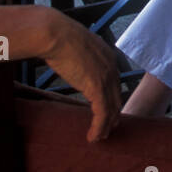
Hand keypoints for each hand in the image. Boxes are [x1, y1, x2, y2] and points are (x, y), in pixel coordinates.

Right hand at [42, 12, 120, 141]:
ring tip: (99, 137)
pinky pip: (102, 114)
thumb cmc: (58, 36)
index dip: (111, 99)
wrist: (55, 34)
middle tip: (107, 130)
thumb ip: (78, 55)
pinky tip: (92, 136)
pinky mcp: (97, 88)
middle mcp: (112, 67)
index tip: (107, 111)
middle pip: (116, 97)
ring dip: (105, 126)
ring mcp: (106, 78)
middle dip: (112, 115)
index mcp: (107, 55)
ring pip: (111, 109)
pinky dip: (99, 127)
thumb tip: (67, 59)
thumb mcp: (74, 45)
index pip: (114, 83)